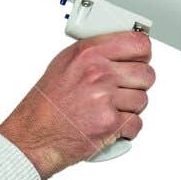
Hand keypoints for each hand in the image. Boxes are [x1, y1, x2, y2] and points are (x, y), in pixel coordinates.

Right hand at [0, 31, 154, 179]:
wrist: (34, 136)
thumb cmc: (46, 105)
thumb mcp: (64, 65)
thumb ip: (94, 55)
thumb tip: (120, 50)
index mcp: (88, 53)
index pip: (138, 43)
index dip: (143, 53)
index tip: (140, 58)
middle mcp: (97, 73)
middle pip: (146, 74)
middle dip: (137, 85)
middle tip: (122, 91)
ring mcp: (105, 98)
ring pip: (143, 100)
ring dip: (130, 108)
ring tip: (110, 109)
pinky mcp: (110, 123)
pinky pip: (136, 124)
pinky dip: (126, 129)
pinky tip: (110, 125)